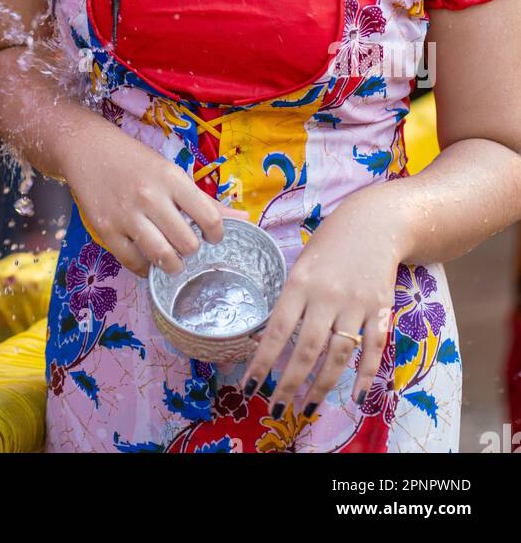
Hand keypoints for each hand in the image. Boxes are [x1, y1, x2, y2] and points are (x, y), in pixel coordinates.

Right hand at [62, 115, 248, 277]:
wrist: (87, 149)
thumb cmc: (135, 161)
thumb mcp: (171, 172)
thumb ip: (205, 200)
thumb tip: (243, 219)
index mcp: (171, 178)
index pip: (209, 217)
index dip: (217, 234)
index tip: (212, 236)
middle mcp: (150, 197)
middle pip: (187, 243)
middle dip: (191, 251)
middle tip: (186, 247)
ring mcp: (126, 215)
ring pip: (162, 257)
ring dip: (172, 265)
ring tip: (172, 259)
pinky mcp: (106, 230)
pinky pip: (133, 262)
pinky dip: (145, 268)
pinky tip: (148, 260)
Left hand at [239, 191, 403, 414]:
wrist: (375, 223)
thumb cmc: (330, 245)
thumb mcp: (301, 264)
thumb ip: (291, 300)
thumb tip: (268, 341)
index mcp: (300, 281)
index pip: (277, 329)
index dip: (263, 361)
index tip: (250, 386)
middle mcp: (327, 295)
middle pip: (306, 349)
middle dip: (288, 384)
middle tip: (276, 409)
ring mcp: (356, 303)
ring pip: (338, 355)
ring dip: (321, 386)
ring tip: (307, 409)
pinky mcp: (381, 309)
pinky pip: (373, 348)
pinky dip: (366, 375)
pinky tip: (356, 396)